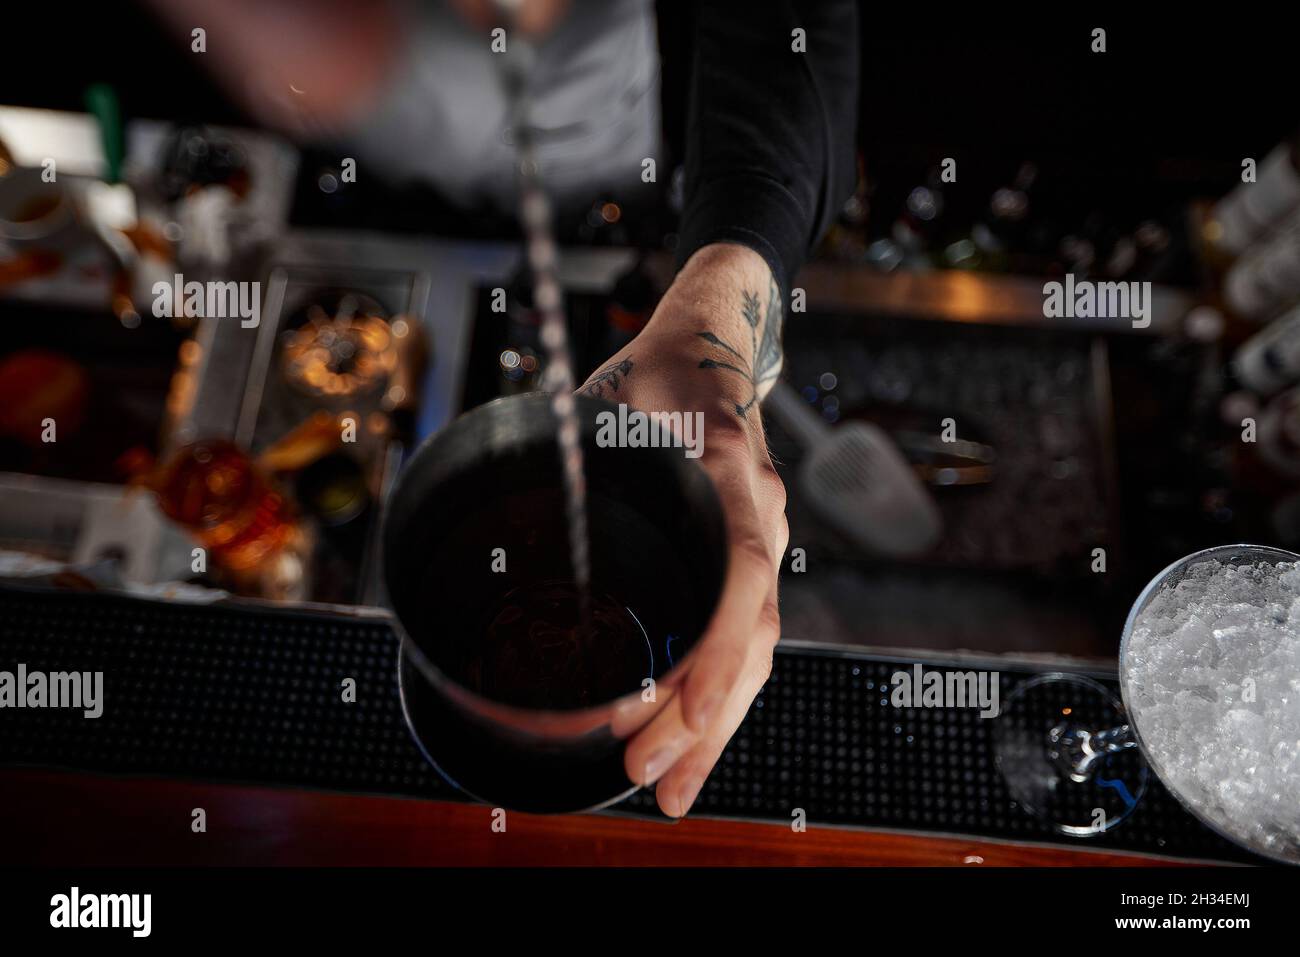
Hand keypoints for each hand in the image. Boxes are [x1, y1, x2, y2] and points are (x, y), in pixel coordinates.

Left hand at [579, 243, 788, 816]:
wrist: (710, 342)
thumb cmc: (651, 372)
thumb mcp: (601, 397)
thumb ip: (568, 450)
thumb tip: (495, 510)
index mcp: (723, 464)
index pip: (740, 566)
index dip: (715, 644)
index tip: (680, 706)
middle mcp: (756, 508)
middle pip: (751, 629)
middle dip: (705, 713)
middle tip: (649, 776)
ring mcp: (762, 534)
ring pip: (755, 644)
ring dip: (715, 722)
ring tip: (671, 788)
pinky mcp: (748, 554)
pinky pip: (746, 632)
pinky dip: (721, 692)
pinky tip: (693, 739)